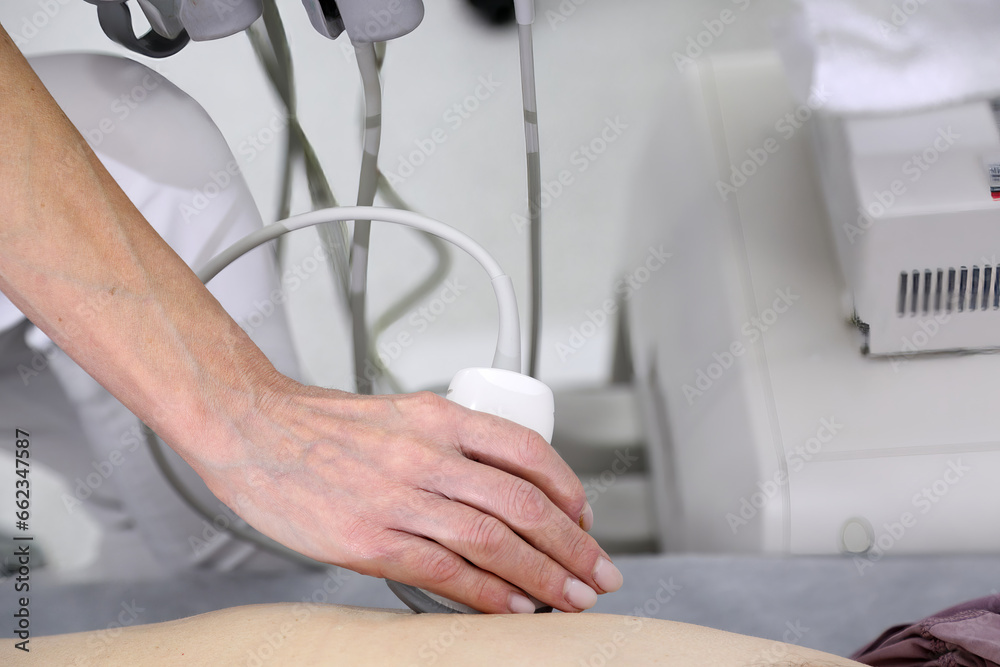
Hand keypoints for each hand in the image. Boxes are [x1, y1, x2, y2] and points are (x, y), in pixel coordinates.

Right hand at [187, 374, 623, 613]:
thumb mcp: (399, 416)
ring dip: (541, 574)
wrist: (250, 430)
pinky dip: (487, 593)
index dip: (568, 489)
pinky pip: (444, 571)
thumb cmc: (321, 428)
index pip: (525, 450)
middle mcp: (425, 453)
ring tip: (570, 599)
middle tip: (598, 573)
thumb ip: (449, 445)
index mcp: (438, 417)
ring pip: (492, 539)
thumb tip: (500, 490)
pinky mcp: (368, 539)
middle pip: (522, 502)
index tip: (586, 519)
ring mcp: (397, 497)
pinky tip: (512, 608)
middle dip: (571, 544)